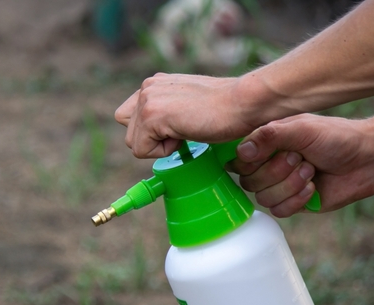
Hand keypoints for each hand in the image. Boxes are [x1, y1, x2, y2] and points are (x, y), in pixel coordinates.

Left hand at [115, 73, 259, 157]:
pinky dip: (164, 152)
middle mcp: (147, 87)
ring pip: (134, 143)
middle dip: (153, 141)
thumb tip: (160, 131)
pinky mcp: (151, 115)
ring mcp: (147, 99)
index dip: (151, 132)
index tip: (177, 129)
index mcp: (155, 84)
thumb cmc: (225, 108)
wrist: (243, 102)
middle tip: (183, 130)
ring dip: (160, 146)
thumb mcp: (188, 104)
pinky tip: (185, 134)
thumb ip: (169, 110)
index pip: (130, 118)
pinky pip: (142, 150)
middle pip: (130, 133)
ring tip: (186, 131)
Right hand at [227, 114, 373, 216]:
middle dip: (276, 172)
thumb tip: (242, 152)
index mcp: (266, 144)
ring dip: (289, 186)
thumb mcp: (302, 128)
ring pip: (263, 199)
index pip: (238, 160)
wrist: (367, 159)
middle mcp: (269, 165)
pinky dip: (296, 200)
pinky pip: (279, 211)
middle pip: (248, 182)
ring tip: (311, 171)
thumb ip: (270, 136)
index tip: (273, 151)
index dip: (250, 162)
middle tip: (300, 158)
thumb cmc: (336, 137)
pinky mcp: (293, 203)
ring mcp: (280, 186)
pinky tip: (313, 188)